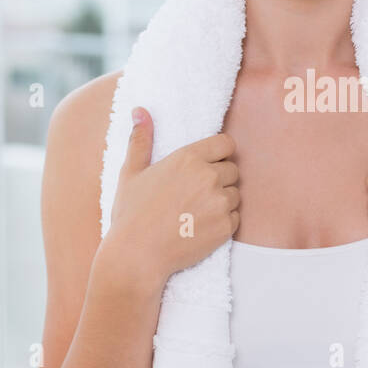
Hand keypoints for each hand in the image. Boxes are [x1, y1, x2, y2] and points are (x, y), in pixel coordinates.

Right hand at [103, 106, 240, 284]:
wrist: (138, 256)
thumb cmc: (131, 214)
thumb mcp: (131, 173)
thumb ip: (141, 140)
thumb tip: (140, 111)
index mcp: (188, 158)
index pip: (226, 143)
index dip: (219, 153)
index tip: (208, 165)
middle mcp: (208, 177)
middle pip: (233, 169)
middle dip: (220, 179)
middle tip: (197, 194)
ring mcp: (219, 203)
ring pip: (236, 194)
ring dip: (223, 201)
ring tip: (197, 212)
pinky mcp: (225, 227)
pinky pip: (236, 218)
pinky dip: (223, 222)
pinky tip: (201, 228)